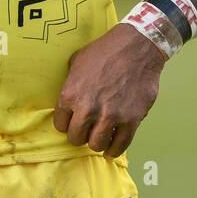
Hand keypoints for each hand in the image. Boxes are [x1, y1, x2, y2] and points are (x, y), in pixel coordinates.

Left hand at [53, 23, 166, 157]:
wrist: (136, 47)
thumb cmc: (105, 51)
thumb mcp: (77, 62)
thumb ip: (70, 83)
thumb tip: (69, 95)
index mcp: (70, 95)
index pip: (60, 125)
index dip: (67, 124)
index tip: (74, 122)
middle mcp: (87, 108)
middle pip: (76, 138)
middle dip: (81, 135)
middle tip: (87, 131)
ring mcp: (110, 116)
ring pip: (97, 145)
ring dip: (98, 142)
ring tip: (101, 137)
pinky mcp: (130, 120)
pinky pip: (120, 145)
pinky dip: (115, 150)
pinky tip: (112, 148)